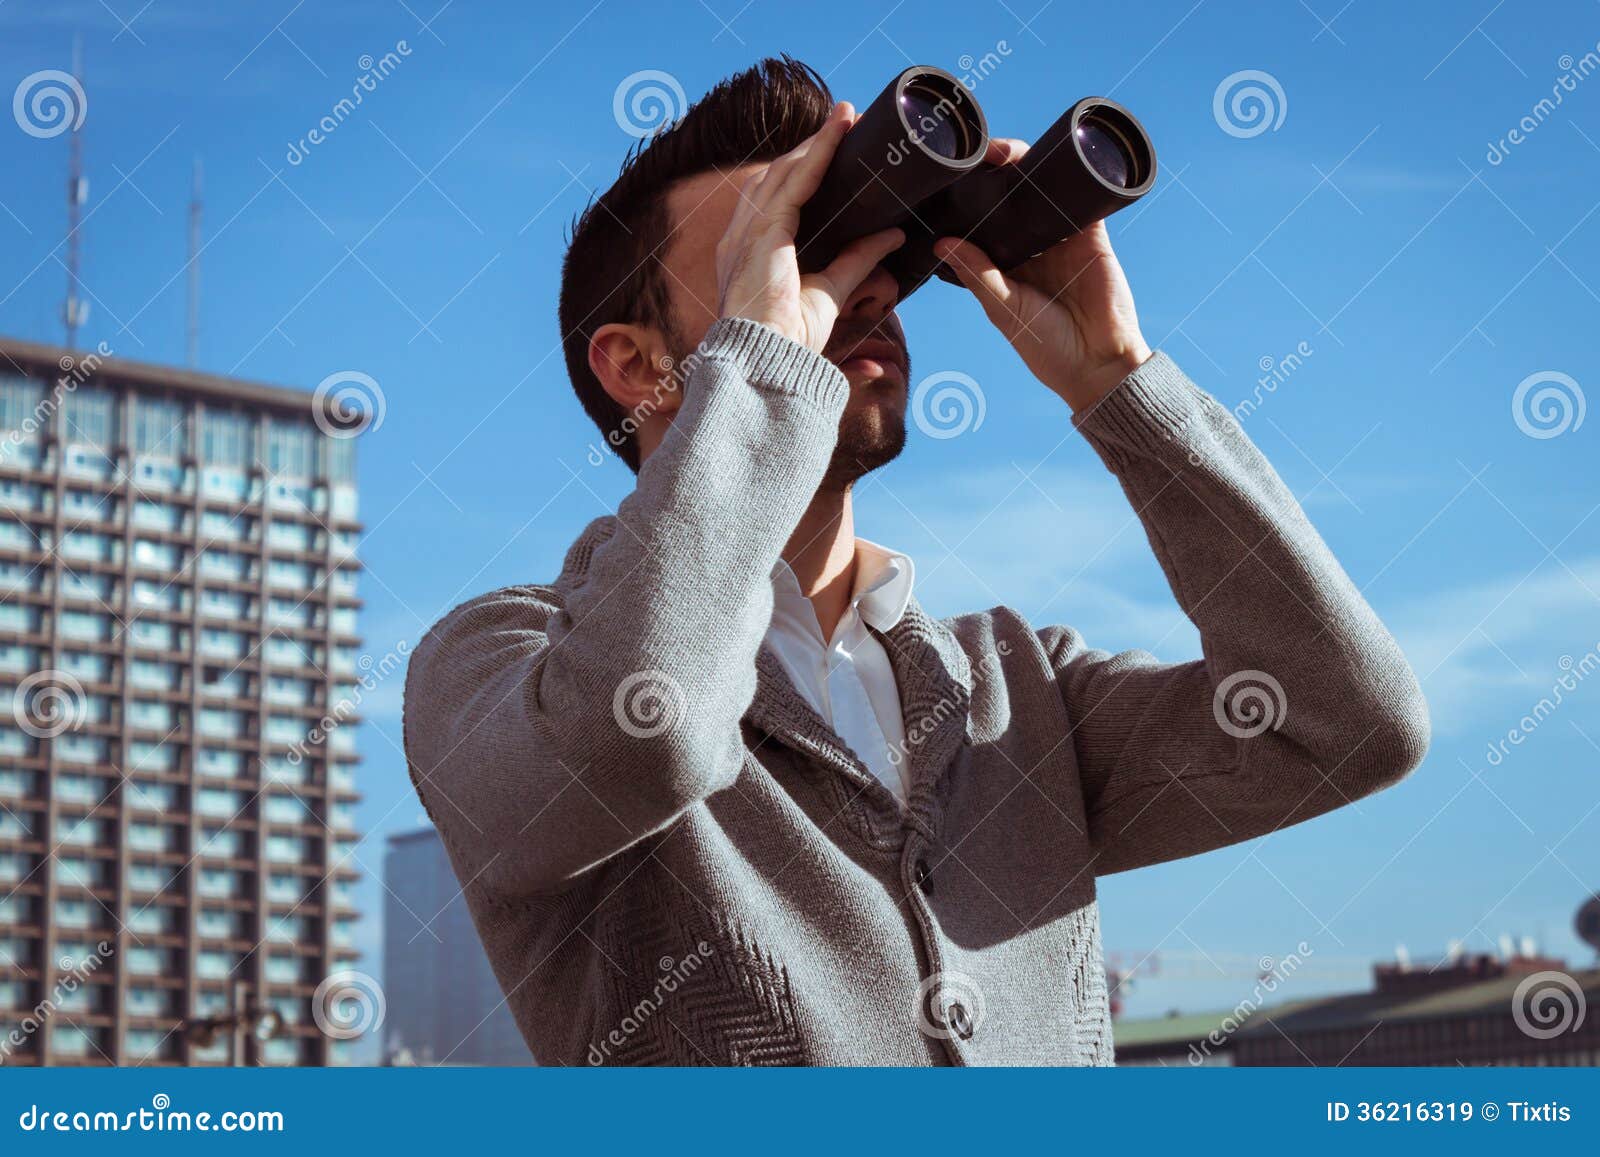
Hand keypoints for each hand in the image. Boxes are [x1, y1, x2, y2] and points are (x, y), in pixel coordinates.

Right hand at [716, 101, 904, 353]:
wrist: (768, 361)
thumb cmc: (789, 338)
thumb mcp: (831, 290)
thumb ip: (858, 260)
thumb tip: (893, 234)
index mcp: (753, 251)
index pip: (779, 198)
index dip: (807, 170)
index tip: (836, 150)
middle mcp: (743, 235)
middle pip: (779, 176)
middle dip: (813, 148)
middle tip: (848, 123)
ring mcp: (748, 230)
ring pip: (785, 170)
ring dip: (817, 141)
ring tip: (846, 118)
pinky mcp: (763, 232)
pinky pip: (794, 181)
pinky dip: (818, 153)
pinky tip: (838, 134)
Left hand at [935, 138, 1151, 411]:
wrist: (1098, 363)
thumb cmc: (1046, 347)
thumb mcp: (1004, 309)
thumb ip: (978, 274)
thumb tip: (941, 243)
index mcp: (1002, 265)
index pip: (979, 223)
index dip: (964, 202)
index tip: (944, 182)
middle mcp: (1029, 247)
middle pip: (1008, 199)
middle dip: (992, 175)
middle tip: (973, 155)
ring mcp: (1060, 238)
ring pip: (1039, 191)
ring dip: (1024, 167)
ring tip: (1002, 152)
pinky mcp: (1090, 234)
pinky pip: (1079, 198)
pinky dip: (1067, 176)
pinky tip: (1050, 157)